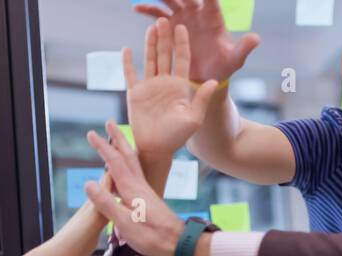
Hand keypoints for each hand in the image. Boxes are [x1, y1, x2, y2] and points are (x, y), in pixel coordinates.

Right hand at [83, 121, 185, 255]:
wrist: (180, 243)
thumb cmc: (153, 236)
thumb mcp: (125, 223)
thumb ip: (106, 203)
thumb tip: (88, 183)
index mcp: (132, 189)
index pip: (114, 162)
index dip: (102, 147)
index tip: (91, 133)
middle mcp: (139, 185)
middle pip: (127, 156)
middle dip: (117, 138)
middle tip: (109, 122)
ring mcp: (145, 191)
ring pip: (134, 163)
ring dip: (124, 148)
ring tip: (117, 140)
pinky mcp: (149, 199)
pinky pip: (137, 173)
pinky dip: (130, 163)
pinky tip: (128, 170)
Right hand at [125, 18, 218, 160]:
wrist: (157, 148)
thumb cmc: (177, 137)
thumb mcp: (194, 118)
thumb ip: (202, 99)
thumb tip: (215, 81)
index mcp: (180, 86)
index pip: (182, 60)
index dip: (182, 44)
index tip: (182, 28)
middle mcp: (165, 83)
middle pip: (165, 55)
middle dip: (165, 38)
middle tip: (164, 20)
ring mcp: (149, 87)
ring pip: (150, 60)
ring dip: (150, 44)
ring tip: (150, 28)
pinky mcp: (135, 93)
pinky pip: (130, 74)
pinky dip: (127, 62)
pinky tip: (126, 49)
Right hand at [133, 0, 259, 81]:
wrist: (205, 77)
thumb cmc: (222, 67)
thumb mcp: (234, 60)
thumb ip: (243, 49)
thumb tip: (256, 38)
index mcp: (213, 17)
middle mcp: (197, 13)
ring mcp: (183, 17)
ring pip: (170, 1)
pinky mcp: (171, 25)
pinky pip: (157, 14)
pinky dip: (147, 9)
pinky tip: (136, 8)